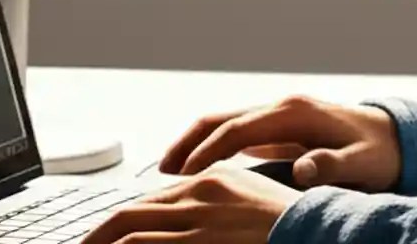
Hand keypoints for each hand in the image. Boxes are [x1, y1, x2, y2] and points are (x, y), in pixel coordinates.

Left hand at [79, 168, 300, 243]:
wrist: (318, 230)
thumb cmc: (291, 224)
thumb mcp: (252, 202)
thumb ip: (219, 203)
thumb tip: (190, 211)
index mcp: (211, 180)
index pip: (151, 199)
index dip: (120, 220)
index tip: (105, 236)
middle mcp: (199, 194)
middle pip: (130, 213)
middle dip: (98, 235)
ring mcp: (198, 220)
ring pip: (129, 231)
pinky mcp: (200, 241)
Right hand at [159, 94, 401, 191]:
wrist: (399, 138)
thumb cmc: (380, 154)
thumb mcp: (362, 164)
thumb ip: (330, 166)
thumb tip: (302, 171)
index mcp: (295, 113)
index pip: (239, 130)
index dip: (208, 152)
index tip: (185, 175)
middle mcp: (283, 107)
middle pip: (222, 119)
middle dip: (189, 142)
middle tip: (162, 171)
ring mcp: (280, 114)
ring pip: (225, 123)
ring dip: (196, 143)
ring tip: (171, 171)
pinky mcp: (281, 127)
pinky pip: (237, 133)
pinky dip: (213, 146)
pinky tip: (200, 169)